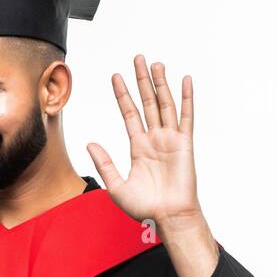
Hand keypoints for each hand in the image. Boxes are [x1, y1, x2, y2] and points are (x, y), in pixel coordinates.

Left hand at [86, 54, 201, 229]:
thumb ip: (104, 163)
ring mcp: (170, 140)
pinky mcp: (185, 144)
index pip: (129, 114)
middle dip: (141, 81)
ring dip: (160, 84)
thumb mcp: (116, 186)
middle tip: (137, 59)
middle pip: (147, 103)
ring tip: (154, 64)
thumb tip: (90, 144)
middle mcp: (154, 139)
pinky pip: (186, 117)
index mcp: (138, 147)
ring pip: (164, 104)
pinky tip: (184, 80)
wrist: (167, 217)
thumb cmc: (144, 208)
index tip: (115, 77)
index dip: (122, 95)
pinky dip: (186, 98)